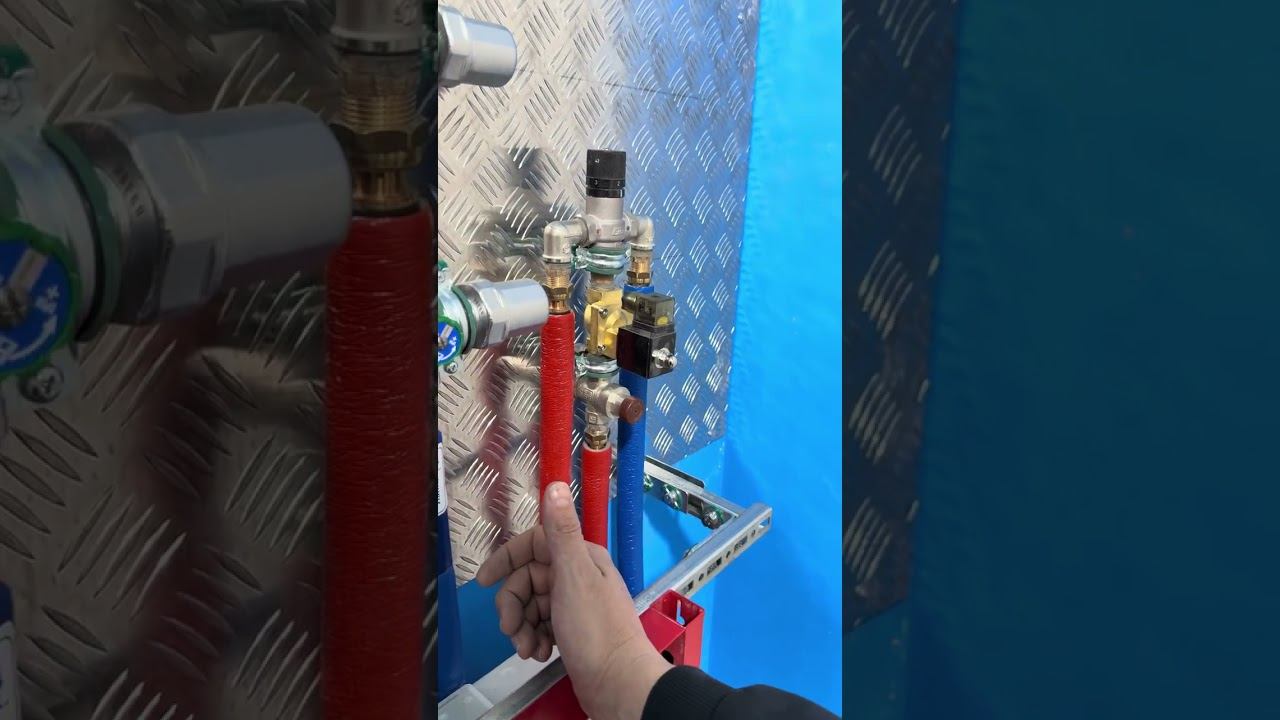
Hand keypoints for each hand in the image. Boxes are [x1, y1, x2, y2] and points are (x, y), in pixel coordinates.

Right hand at [477, 481, 670, 719]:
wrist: (618, 684)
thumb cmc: (597, 631)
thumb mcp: (574, 576)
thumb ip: (561, 532)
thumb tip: (556, 485)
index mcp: (580, 557)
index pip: (534, 544)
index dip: (507, 559)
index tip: (484, 580)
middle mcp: (579, 577)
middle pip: (528, 579)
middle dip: (513, 605)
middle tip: (511, 630)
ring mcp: (575, 605)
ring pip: (532, 605)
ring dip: (522, 627)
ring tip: (528, 649)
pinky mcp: (572, 632)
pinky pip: (541, 626)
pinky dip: (534, 639)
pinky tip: (539, 653)